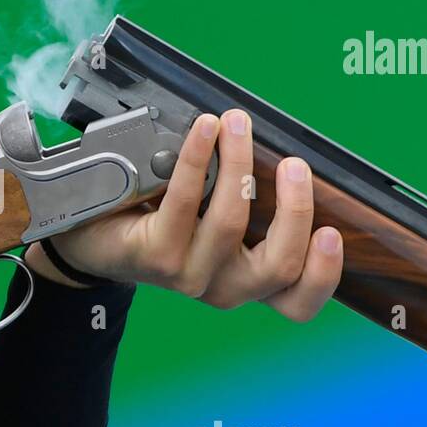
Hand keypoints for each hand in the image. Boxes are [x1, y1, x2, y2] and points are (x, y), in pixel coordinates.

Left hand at [26, 109, 343, 321]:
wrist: (94, 236)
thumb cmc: (164, 217)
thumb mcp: (214, 214)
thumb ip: (248, 194)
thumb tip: (273, 144)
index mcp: (247, 280)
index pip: (296, 301)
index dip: (323, 275)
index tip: (332, 233)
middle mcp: (223, 287)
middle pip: (277, 265)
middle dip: (294, 209)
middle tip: (294, 163)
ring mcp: (187, 276)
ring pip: (230, 226)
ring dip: (239, 167)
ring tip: (236, 124)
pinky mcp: (154, 255)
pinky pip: (184, 202)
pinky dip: (196, 158)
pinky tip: (203, 130)